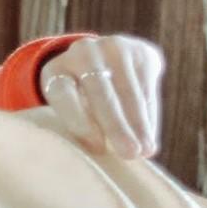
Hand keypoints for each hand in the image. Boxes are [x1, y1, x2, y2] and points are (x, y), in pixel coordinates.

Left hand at [38, 34, 164, 157]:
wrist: (102, 62)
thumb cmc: (78, 103)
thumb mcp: (66, 111)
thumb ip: (73, 128)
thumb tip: (93, 160)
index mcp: (55, 70)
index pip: (63, 94)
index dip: (79, 121)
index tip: (97, 148)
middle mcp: (82, 53)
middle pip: (99, 91)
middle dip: (116, 125)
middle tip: (129, 154)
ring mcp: (113, 47)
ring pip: (127, 89)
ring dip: (139, 122)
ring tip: (146, 150)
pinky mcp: (140, 51)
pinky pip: (147, 85)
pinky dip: (149, 114)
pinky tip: (150, 135)